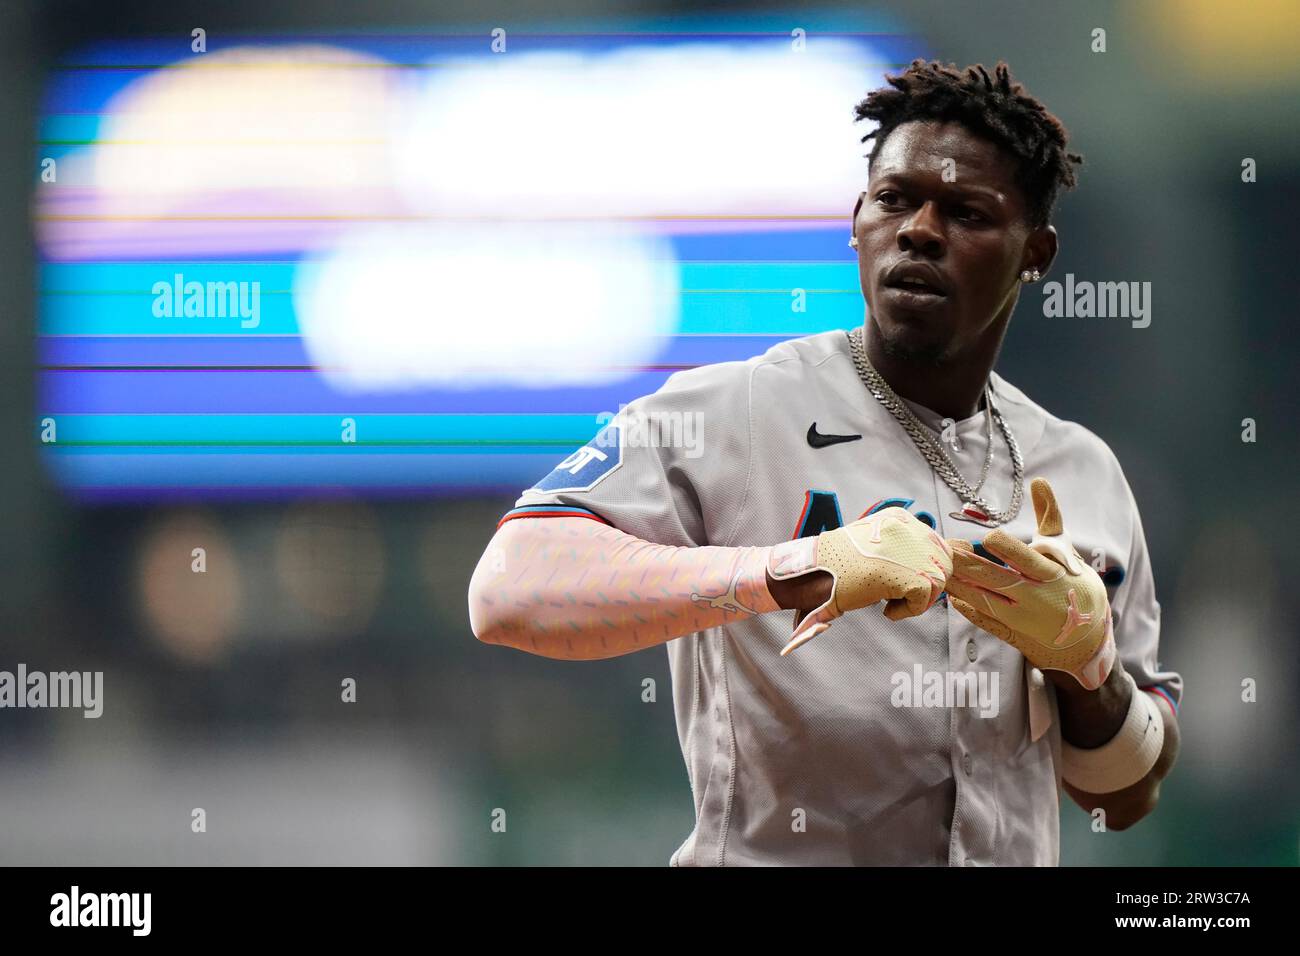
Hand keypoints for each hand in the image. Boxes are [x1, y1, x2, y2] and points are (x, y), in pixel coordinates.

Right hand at [769, 507, 951, 654]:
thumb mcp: (873, 542)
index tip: (903, 580)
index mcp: (900, 518)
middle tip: (898, 594)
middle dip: (925, 584)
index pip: (933, 545)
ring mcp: (913, 552)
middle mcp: (910, 529)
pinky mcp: (912, 576)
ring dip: (914, 599)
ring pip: (937, 584)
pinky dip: (906, 611)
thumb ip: (899, 546)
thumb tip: (927, 565)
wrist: (815, 573)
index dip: (923, 568)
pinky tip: (884, 606)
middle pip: (942, 563)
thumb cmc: (839, 564)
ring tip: (887, 600)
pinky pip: (924, 601)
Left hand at [945, 477, 1115, 689]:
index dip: (1006, 548)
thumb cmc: (1074, 584)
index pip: (1026, 559)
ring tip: (939, 568)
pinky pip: (982, 620)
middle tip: (946, 548)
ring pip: (982, 600)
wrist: (1087, 637)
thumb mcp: (1065, 549)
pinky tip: (951, 594)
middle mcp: (1034, 597)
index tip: (988, 537)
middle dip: (967, 564)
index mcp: (1051, 574)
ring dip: (958, 584)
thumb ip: (1049, 516)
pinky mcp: (1010, 633)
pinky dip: (966, 608)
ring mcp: (1020, 618)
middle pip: (995, 579)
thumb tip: (1038, 481)